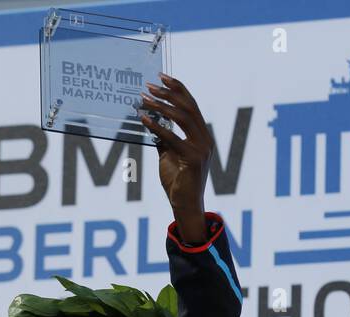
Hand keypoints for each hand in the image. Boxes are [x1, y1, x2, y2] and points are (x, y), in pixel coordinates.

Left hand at [137, 74, 213, 241]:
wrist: (186, 206)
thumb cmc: (178, 183)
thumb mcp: (169, 156)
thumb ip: (165, 139)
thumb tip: (152, 122)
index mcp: (202, 136)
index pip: (192, 105)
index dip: (178, 89)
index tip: (162, 77)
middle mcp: (205, 140)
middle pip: (189, 107)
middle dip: (169, 93)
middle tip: (149, 85)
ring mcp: (202, 149)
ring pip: (183, 118)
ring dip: (161, 105)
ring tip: (144, 98)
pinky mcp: (193, 159)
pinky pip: (172, 137)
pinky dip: (156, 126)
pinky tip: (143, 119)